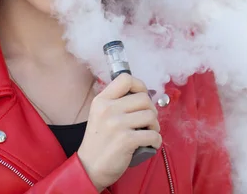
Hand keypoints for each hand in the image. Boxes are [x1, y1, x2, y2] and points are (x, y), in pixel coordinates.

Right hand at [77, 73, 161, 190]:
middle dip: (151, 110)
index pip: (125, 78)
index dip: (139, 86)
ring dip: (154, 126)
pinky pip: (153, 135)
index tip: (141, 97)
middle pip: (144, 98)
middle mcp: (108, 109)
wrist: (90, 168)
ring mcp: (117, 124)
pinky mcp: (126, 140)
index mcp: (101, 100)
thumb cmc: (99, 141)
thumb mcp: (100, 114)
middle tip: (146, 121)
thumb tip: (142, 94)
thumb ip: (116, 102)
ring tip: (147, 133)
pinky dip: (156, 141)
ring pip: (151, 116)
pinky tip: (150, 144)